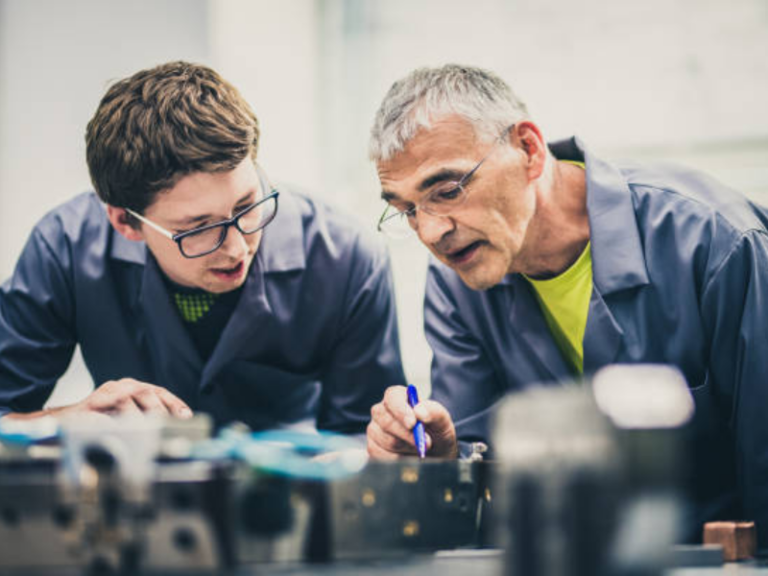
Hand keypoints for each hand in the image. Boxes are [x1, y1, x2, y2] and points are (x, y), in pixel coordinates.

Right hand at [63, 378, 192, 418]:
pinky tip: (123, 429)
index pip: (159, 392)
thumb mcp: (129, 420)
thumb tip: (174, 433)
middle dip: (160, 410)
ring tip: (149, 430)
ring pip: (127, 398)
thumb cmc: (102, 422)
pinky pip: (106, 409)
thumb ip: (148, 421)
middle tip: (167, 426)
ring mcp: (106, 393)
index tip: (186, 416)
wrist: (67, 423)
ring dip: (139, 415)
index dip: (174, 403)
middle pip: (146, 392)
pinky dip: (116, 418)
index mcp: (134, 388)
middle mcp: (122, 386)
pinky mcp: (90, 403)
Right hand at [367, 385, 457, 459]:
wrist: (435, 457)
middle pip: (386, 420)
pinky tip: (409, 457)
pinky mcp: (373, 448)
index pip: (392, 396)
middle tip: (426, 443)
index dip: (401, 410)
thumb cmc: (437, 434)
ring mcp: (375, 430)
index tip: (413, 423)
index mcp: (399, 397)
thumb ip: (434, 413)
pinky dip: (399, 459)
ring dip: (407, 448)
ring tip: (420, 449)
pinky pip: (381, 455)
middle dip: (407, 434)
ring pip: (386, 440)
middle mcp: (382, 411)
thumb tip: (419, 411)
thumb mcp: (443, 422)